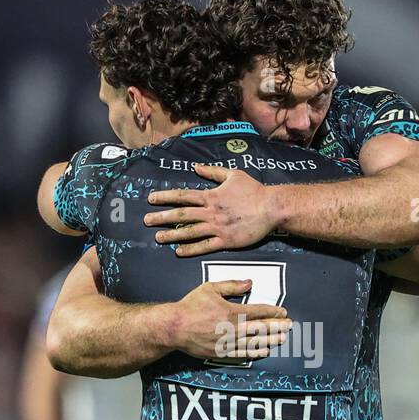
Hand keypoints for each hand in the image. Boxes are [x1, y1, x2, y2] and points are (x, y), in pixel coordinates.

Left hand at [146, 165, 277, 255]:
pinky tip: (179, 251)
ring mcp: (217, 227)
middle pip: (181, 215)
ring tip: (158, 238)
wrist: (271, 208)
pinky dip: (191, 249)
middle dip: (162, 217)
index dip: (165, 197)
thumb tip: (196, 167)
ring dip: (172, 235)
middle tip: (147, 220)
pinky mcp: (226, 241)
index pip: (183, 196)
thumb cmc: (254, 190)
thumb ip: (213, 172)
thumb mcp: (233, 175)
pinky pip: (205, 246)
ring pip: (190, 232)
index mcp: (211, 196)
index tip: (151, 199)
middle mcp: (211, 212)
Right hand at [164, 279, 292, 360]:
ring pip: (255, 342)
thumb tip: (250, 283)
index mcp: (232, 311)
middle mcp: (233, 328)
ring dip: (271, 340)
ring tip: (283, 338)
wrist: (175, 327)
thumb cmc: (191, 305)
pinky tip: (265, 351)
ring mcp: (228, 342)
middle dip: (277, 326)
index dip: (273, 311)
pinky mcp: (222, 353)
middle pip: (261, 328)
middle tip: (290, 325)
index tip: (282, 311)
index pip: (259, 311)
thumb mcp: (210, 288)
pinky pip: (243, 354)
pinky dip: (255, 353)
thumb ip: (232, 285)